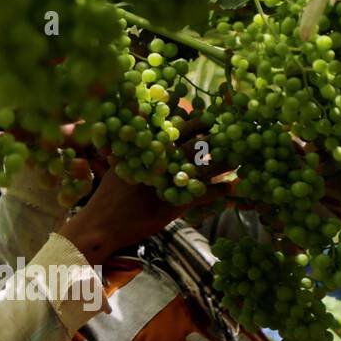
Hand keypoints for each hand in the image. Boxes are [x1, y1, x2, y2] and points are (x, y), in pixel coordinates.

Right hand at [58, 119, 231, 264]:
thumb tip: (135, 125)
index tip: (211, 114)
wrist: (101, 226)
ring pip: (203, 167)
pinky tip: (229, 189)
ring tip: (239, 158)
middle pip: (194, 144)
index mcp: (146, 150)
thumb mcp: (117, 165)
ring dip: (223, 162)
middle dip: (216, 138)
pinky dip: (219, 191)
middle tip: (234, 133)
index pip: (175, 128)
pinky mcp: (174, 205)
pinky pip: (203, 195)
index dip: (196, 120)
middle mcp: (158, 162)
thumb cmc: (110, 196)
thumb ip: (129, 148)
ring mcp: (167, 182)